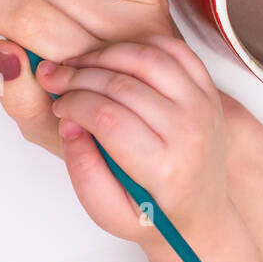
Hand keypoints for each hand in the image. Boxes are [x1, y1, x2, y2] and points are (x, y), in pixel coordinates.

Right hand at [36, 36, 227, 244]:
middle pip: (123, 85)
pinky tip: (115, 58)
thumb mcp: (106, 213)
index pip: (107, 117)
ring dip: (105, 54)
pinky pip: (175, 51)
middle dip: (78, 76)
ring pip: (148, 59)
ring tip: (80, 65)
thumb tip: (69, 124)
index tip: (56, 106)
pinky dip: (140, 45)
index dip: (72, 104)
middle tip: (53, 77)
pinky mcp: (208, 92)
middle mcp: (190, 133)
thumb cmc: (151, 216)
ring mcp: (204, 108)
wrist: (200, 215)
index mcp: (164, 168)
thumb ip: (82, 172)